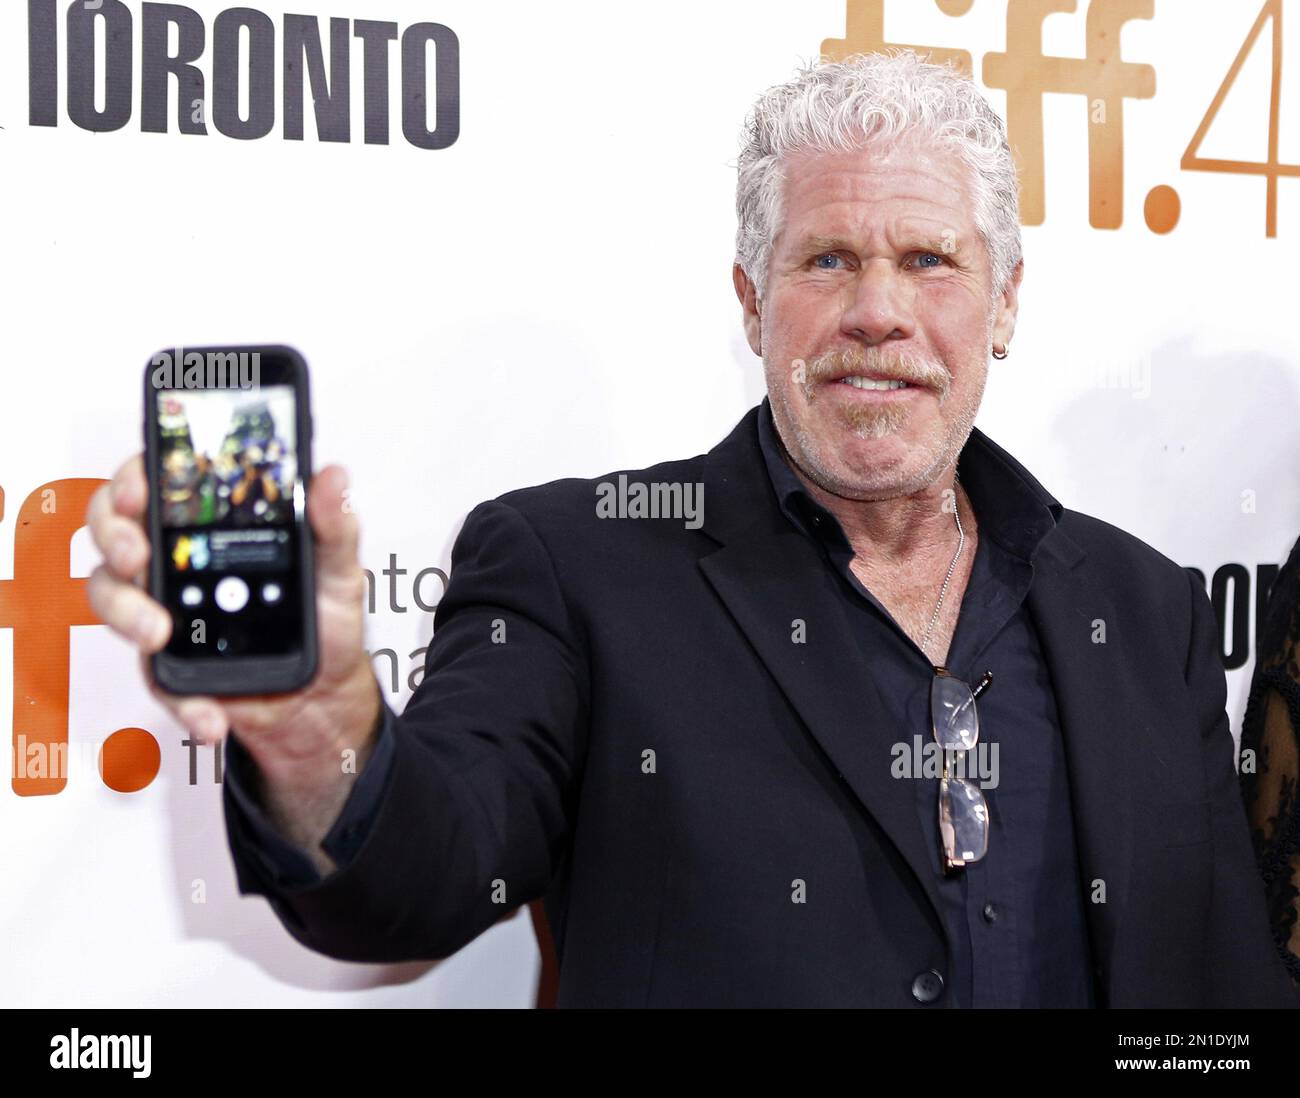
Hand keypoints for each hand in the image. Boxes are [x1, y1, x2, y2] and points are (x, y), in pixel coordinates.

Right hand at [84, 456, 380, 788]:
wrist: (325, 695)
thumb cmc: (325, 620)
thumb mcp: (338, 570)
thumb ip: (334, 526)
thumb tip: (334, 477)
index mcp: (213, 526)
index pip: (159, 481)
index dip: (136, 476)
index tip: (140, 488)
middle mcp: (179, 561)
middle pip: (116, 528)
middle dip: (114, 536)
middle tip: (138, 556)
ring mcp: (165, 609)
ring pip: (111, 594)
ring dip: (126, 611)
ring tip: (160, 634)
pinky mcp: (167, 663)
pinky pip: (153, 675)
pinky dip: (181, 697)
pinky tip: (211, 713)